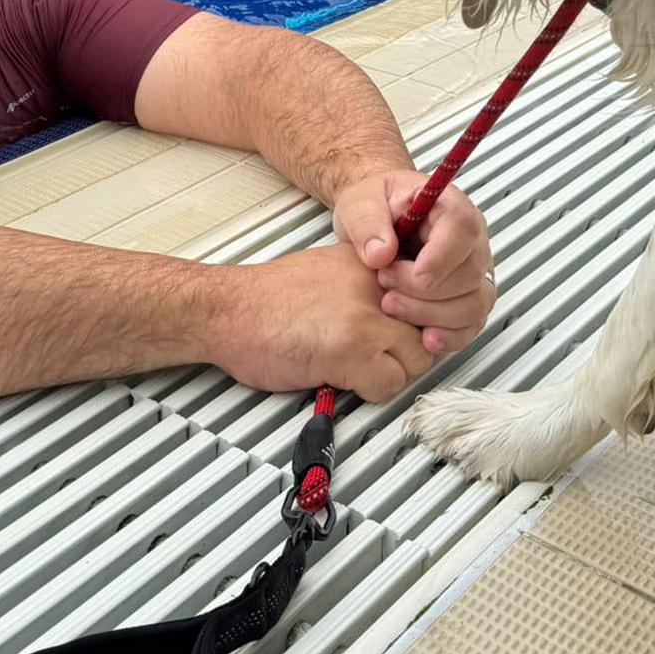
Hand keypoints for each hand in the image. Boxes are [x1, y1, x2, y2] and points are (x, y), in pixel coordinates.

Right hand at [209, 245, 434, 402]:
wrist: (227, 310)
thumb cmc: (266, 298)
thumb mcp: (328, 272)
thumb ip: (367, 287)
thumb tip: (400, 313)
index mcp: (370, 261)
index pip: (426, 294)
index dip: (413, 322)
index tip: (395, 333)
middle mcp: (374, 283)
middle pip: (428, 328)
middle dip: (405, 350)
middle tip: (374, 356)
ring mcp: (365, 316)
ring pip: (417, 359)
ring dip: (389, 372)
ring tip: (354, 366)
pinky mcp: (351, 350)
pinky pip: (389, 385)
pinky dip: (368, 392)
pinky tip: (340, 378)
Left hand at [331, 170, 494, 354]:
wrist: (376, 218)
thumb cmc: (376, 204)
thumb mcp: (360, 202)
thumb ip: (367, 222)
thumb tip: (380, 253)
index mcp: (448, 206)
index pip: (463, 229)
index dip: (440, 258)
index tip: (413, 274)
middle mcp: (469, 240)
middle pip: (469, 274)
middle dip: (424, 291)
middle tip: (385, 281)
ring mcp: (472, 271)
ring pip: (474, 304)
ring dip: (432, 315)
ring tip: (393, 305)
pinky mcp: (467, 298)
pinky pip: (472, 324)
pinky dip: (450, 336)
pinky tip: (424, 338)